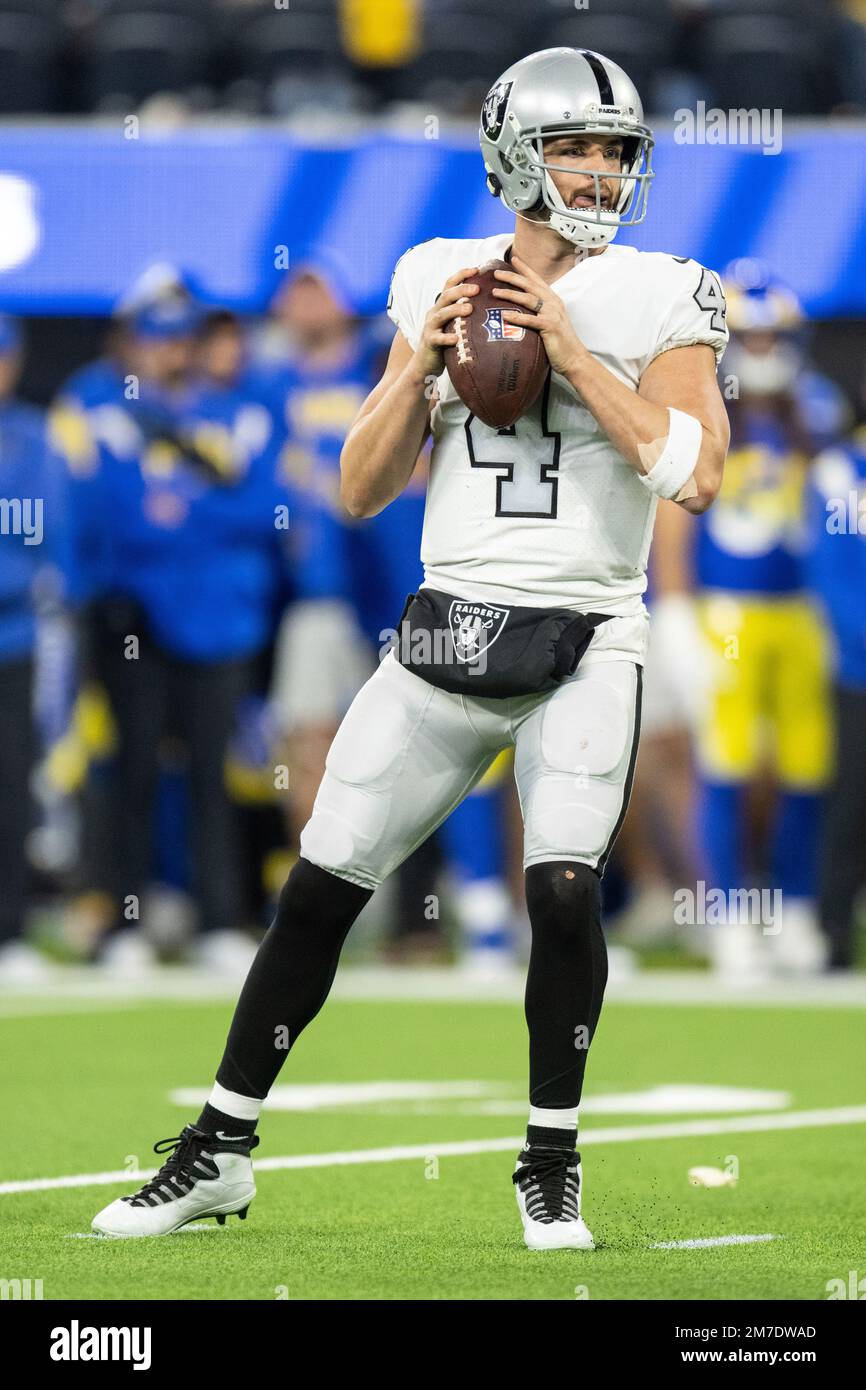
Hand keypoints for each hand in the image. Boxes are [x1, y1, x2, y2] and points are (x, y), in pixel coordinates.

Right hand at [412, 266, 479, 380]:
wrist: (425, 363)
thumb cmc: (445, 343)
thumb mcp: (453, 324)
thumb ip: (464, 313)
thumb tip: (489, 304)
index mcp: (441, 306)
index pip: (449, 285)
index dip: (461, 275)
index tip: (476, 269)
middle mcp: (434, 313)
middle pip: (446, 296)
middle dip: (461, 289)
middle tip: (477, 288)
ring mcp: (430, 327)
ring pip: (441, 314)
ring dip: (455, 309)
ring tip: (470, 308)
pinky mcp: (430, 342)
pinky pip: (438, 339)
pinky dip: (447, 338)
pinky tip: (456, 338)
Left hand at [492, 254, 585, 377]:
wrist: (574, 358)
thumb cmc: (559, 343)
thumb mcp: (549, 322)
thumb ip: (538, 313)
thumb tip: (521, 310)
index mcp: (553, 300)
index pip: (537, 280)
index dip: (525, 269)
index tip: (513, 259)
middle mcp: (553, 303)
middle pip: (530, 285)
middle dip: (512, 277)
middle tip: (496, 274)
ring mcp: (552, 313)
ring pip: (528, 298)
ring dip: (510, 294)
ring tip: (495, 292)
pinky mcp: (550, 326)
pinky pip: (530, 319)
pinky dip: (517, 316)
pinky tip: (504, 315)